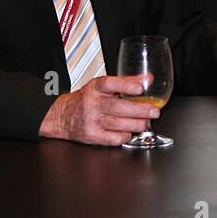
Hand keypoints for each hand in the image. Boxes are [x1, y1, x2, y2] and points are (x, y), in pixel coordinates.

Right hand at [39, 75, 159, 145]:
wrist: (63, 116)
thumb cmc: (87, 100)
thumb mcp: (103, 86)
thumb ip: (126, 82)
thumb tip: (148, 79)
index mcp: (95, 88)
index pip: (110, 84)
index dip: (126, 85)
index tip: (140, 88)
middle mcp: (92, 103)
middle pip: (118, 107)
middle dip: (140, 111)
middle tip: (154, 112)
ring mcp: (91, 120)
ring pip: (118, 124)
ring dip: (136, 124)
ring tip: (145, 122)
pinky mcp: (92, 135)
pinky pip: (113, 138)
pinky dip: (125, 136)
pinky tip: (129, 131)